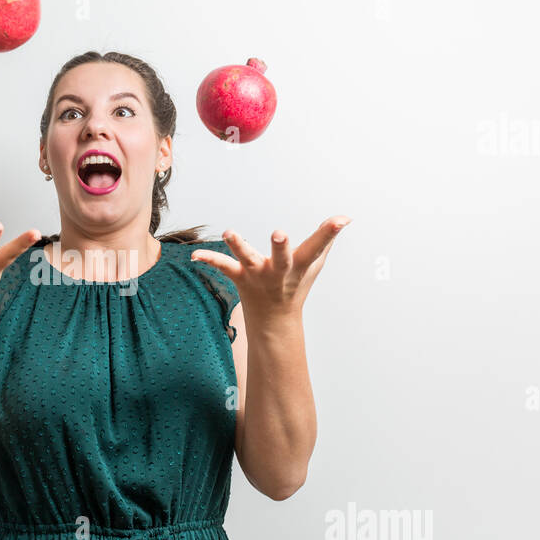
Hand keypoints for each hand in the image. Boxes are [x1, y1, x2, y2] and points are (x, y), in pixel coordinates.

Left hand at [190, 216, 351, 323]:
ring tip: (228, 232)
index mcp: (300, 266)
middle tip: (279, 233)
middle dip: (281, 247)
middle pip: (282, 258)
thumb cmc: (295, 286)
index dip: (329, 232)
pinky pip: (223, 267)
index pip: (318, 246)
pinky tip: (195, 255)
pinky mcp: (240, 277)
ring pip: (248, 258)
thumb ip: (326, 240)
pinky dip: (209, 260)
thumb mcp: (313, 265)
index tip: (341, 220)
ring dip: (238, 245)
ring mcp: (258, 275)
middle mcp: (278, 271)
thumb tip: (345, 219)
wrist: (274, 321)